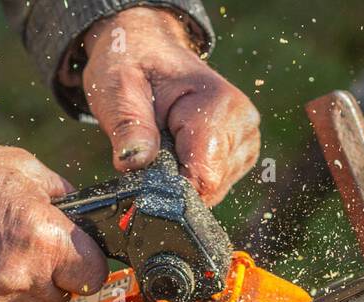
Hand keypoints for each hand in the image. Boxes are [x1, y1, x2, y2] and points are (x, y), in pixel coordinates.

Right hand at [0, 133, 107, 301]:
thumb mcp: (22, 168)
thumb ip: (61, 195)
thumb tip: (80, 214)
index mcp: (46, 242)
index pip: (93, 276)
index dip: (83, 268)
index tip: (73, 265)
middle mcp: (21, 280)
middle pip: (56, 300)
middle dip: (44, 281)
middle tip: (17, 255)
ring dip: (8, 293)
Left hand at [81, 7, 258, 204]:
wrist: (149, 49)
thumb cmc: (133, 64)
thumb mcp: (117, 89)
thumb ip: (128, 127)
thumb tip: (133, 163)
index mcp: (220, 105)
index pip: (204, 176)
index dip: (169, 185)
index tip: (145, 168)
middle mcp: (243, 124)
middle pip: (209, 187)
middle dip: (173, 178)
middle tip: (152, 144)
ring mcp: (246, 140)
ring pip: (212, 190)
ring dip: (181, 176)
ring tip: (164, 140)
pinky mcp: (241, 154)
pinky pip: (213, 185)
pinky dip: (189, 174)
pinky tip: (177, 148)